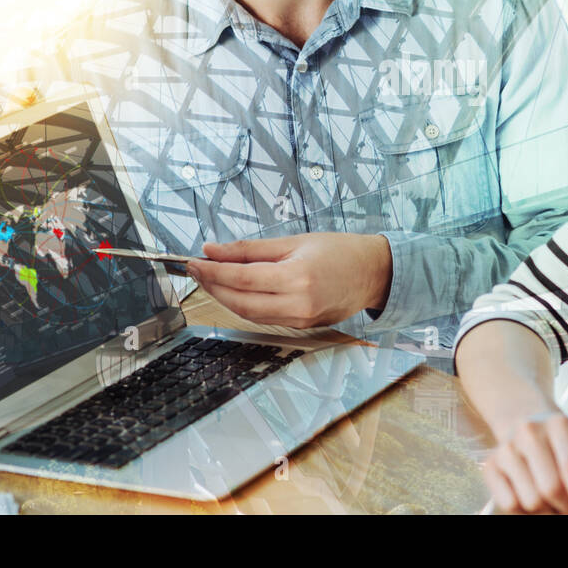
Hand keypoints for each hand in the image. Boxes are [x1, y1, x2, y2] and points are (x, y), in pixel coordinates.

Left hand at [186, 232, 392, 327]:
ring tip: (211, 278)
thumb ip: (250, 249)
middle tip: (197, 269)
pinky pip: (263, 318)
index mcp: (297, 277)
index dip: (212, 272)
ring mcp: (300, 319)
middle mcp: (298, 303)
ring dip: (224, 298)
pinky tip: (235, 291)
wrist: (372, 273)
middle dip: (212, 286)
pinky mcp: (301, 327)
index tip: (194, 261)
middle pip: (240, 301)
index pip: (241, 278)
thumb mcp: (294, 241)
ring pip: (248, 314)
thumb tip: (214, 250)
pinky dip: (244, 305)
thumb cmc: (339, 252)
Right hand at [483, 412, 567, 514]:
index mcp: (559, 425)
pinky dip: (524, 512)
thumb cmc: (561, 441)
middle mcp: (529, 433)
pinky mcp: (490, 466)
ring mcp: (506, 449)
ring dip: (547, 511)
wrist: (525, 421)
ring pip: (531, 500)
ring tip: (554, 503)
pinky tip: (534, 499)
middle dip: (566, 508)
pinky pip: (509, 504)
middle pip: (550, 488)